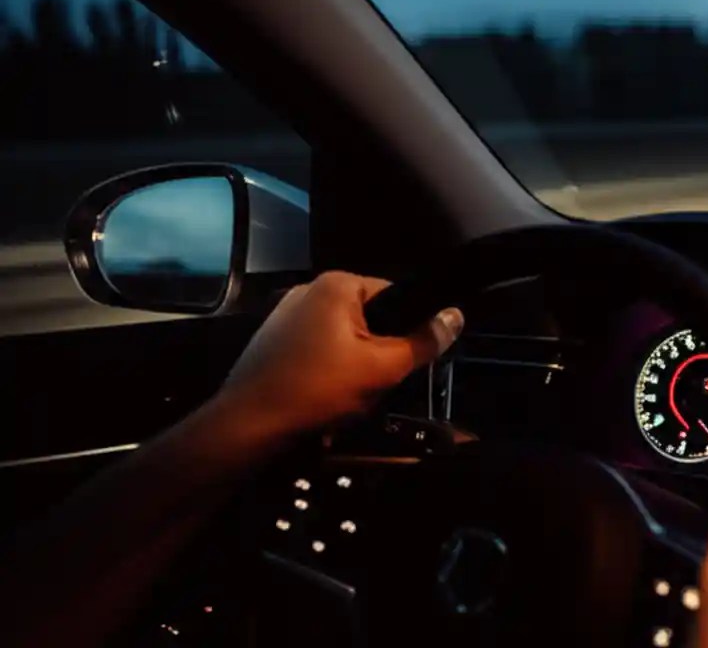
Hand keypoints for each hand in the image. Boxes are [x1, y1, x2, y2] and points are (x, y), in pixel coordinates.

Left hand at [218, 271, 462, 435]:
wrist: (249, 425)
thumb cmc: (319, 389)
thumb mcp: (383, 368)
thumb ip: (423, 342)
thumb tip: (456, 316)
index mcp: (337, 284)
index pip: (396, 296)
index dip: (410, 330)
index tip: (406, 363)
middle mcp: (310, 289)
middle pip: (370, 318)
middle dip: (378, 352)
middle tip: (376, 385)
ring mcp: (286, 314)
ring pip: (344, 338)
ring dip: (354, 365)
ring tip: (347, 395)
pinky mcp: (273, 340)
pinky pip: (318, 350)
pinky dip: (327, 371)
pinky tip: (323, 397)